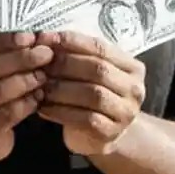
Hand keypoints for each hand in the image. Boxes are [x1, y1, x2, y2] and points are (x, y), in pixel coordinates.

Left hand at [35, 31, 146, 155]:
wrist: (103, 136)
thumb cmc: (92, 98)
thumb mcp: (89, 73)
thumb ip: (75, 55)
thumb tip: (45, 37)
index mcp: (132, 67)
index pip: (101, 48)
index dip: (73, 42)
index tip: (47, 39)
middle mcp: (134, 89)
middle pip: (98, 69)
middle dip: (66, 64)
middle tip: (40, 64)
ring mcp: (125, 112)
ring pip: (93, 94)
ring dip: (62, 88)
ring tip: (40, 86)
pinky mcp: (111, 133)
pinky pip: (85, 118)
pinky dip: (60, 111)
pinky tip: (43, 107)